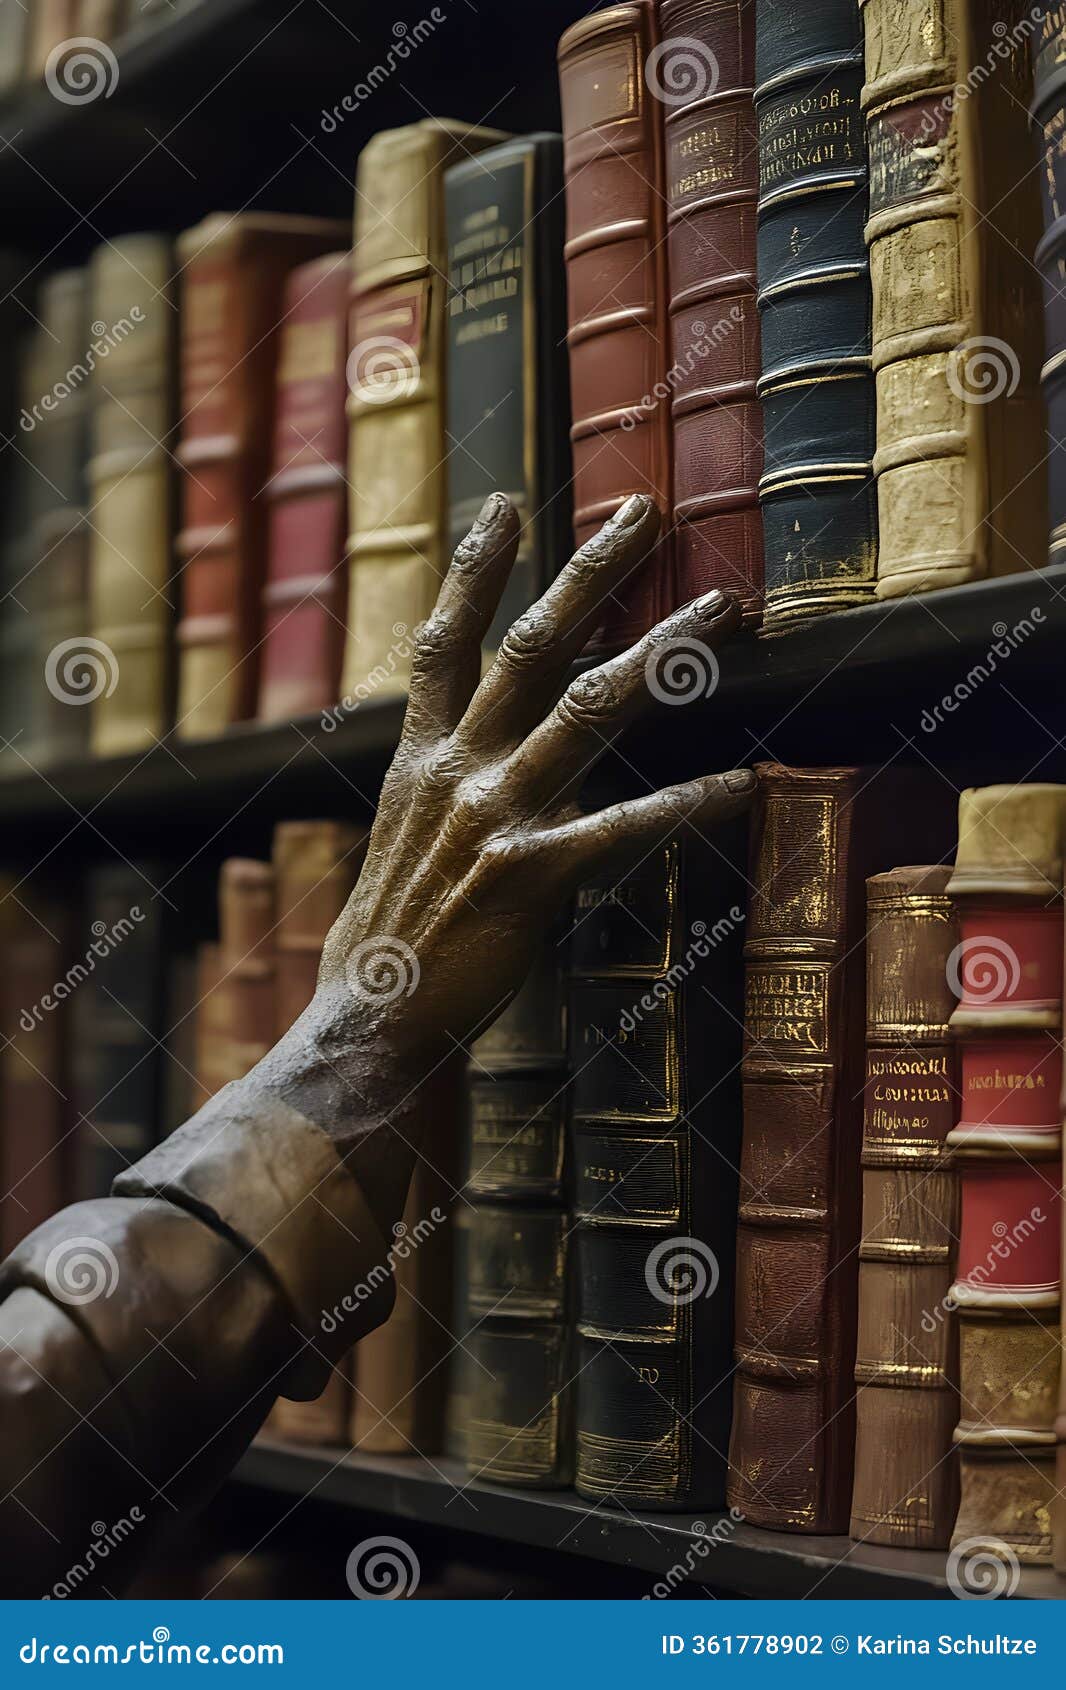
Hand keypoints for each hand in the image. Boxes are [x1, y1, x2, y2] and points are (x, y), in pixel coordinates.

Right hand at [317, 491, 754, 1061]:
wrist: (371, 1017)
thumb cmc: (395, 932)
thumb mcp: (405, 836)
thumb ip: (449, 779)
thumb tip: (491, 748)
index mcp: (420, 756)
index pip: (443, 640)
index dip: (474, 570)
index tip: (504, 505)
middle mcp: (455, 770)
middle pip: (529, 648)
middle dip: (589, 573)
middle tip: (644, 511)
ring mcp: (493, 817)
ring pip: (587, 711)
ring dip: (662, 656)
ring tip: (723, 612)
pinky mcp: (530, 875)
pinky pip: (623, 828)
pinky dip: (686, 804)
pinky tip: (742, 785)